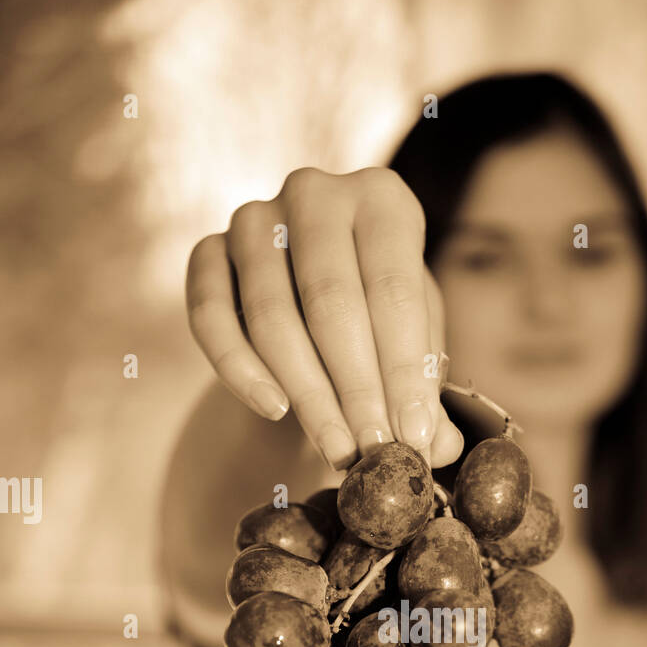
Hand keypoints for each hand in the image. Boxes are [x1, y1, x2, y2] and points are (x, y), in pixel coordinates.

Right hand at [185, 167, 463, 471]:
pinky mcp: (206, 251)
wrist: (313, 299)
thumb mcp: (414, 344)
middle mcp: (315, 193)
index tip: (414, 437)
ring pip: (271, 317)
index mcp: (382, 200)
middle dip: (356, 390)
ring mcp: (252, 218)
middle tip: (371, 452)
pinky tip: (275, 410)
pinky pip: (211, 318)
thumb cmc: (379, 320)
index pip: (394, 291)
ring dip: (307, 394)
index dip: (405, 371)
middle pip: (331, 303)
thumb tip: (440, 447)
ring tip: (336, 449)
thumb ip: (427, 392)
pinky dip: (240, 370)